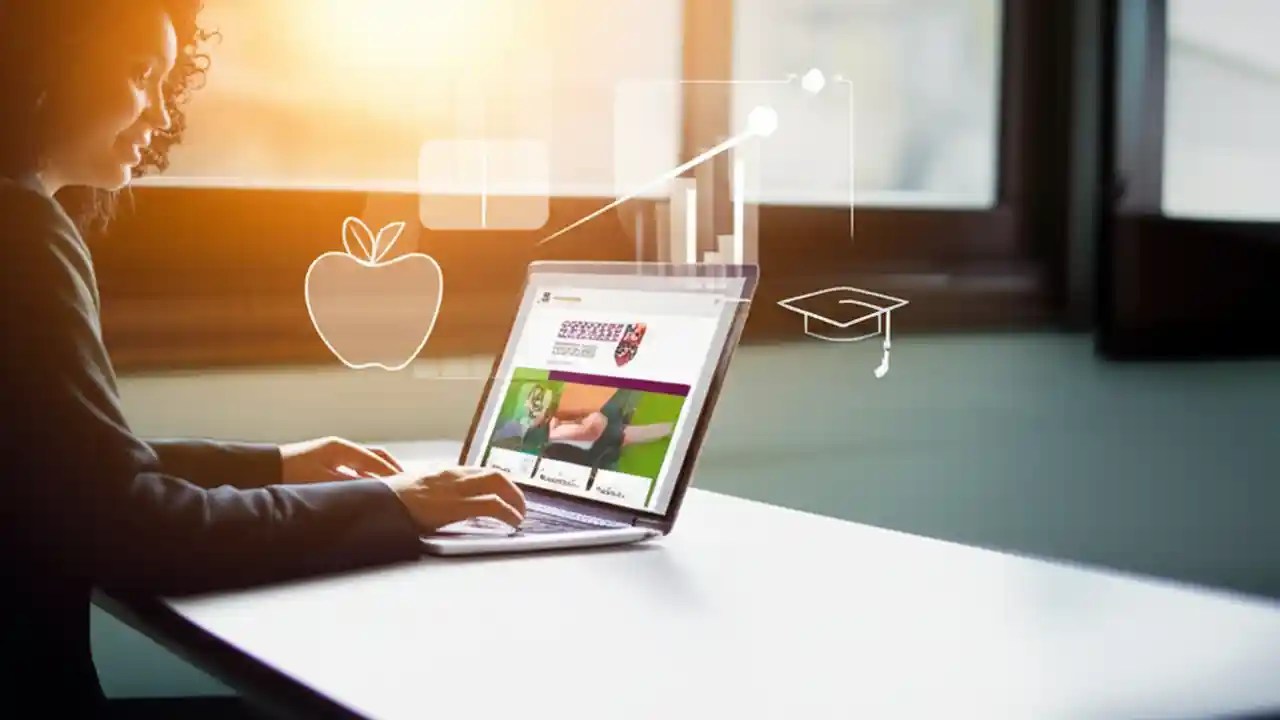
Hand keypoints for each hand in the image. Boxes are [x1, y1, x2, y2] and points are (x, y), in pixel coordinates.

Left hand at [279, 436, 402, 483]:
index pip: (376, 460)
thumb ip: (350, 485)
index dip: (393, 473)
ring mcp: (334, 454)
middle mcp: (341, 448)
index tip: (409, 484)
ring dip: (380, 474)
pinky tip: (371, 490)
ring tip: (394, 488)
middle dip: (392, 469)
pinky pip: (355, 469)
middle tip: (408, 483)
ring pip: (366, 463)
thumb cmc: (291, 474)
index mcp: (342, 449)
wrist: (263, 470)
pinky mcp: (327, 463)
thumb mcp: (322, 481)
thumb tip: (375, 491)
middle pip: (375, 457)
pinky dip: (367, 478)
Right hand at [380, 467, 526, 532]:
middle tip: (518, 505)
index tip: (504, 495)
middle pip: (493, 472)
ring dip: (515, 498)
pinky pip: (493, 505)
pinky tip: (512, 523)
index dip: (495, 483)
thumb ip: (425, 497)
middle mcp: (451, 475)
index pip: (476, 472)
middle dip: (512, 489)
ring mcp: (454, 488)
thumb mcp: (407, 495)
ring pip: (498, 481)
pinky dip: (508, 513)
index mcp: (440, 474)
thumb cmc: (385, 504)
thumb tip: (430, 509)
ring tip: (519, 515)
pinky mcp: (456, 505)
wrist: (373, 507)